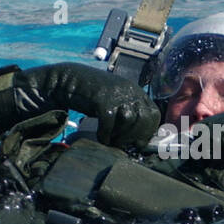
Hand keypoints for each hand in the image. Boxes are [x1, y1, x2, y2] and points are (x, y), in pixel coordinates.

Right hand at [18, 62, 159, 149]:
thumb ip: (128, 112)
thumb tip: (139, 138)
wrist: (69, 79)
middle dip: (135, 136)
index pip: (154, 113)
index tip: (139, 142)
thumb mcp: (115, 100)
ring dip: (120, 136)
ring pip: (129, 120)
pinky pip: (109, 121)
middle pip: (144, 118)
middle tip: (123, 143)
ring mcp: (115, 92)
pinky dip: (105, 133)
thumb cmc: (93, 95)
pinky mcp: (101, 97)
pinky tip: (100, 137)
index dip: (149, 131)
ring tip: (111, 141)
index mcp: (135, 91)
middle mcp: (129, 90)